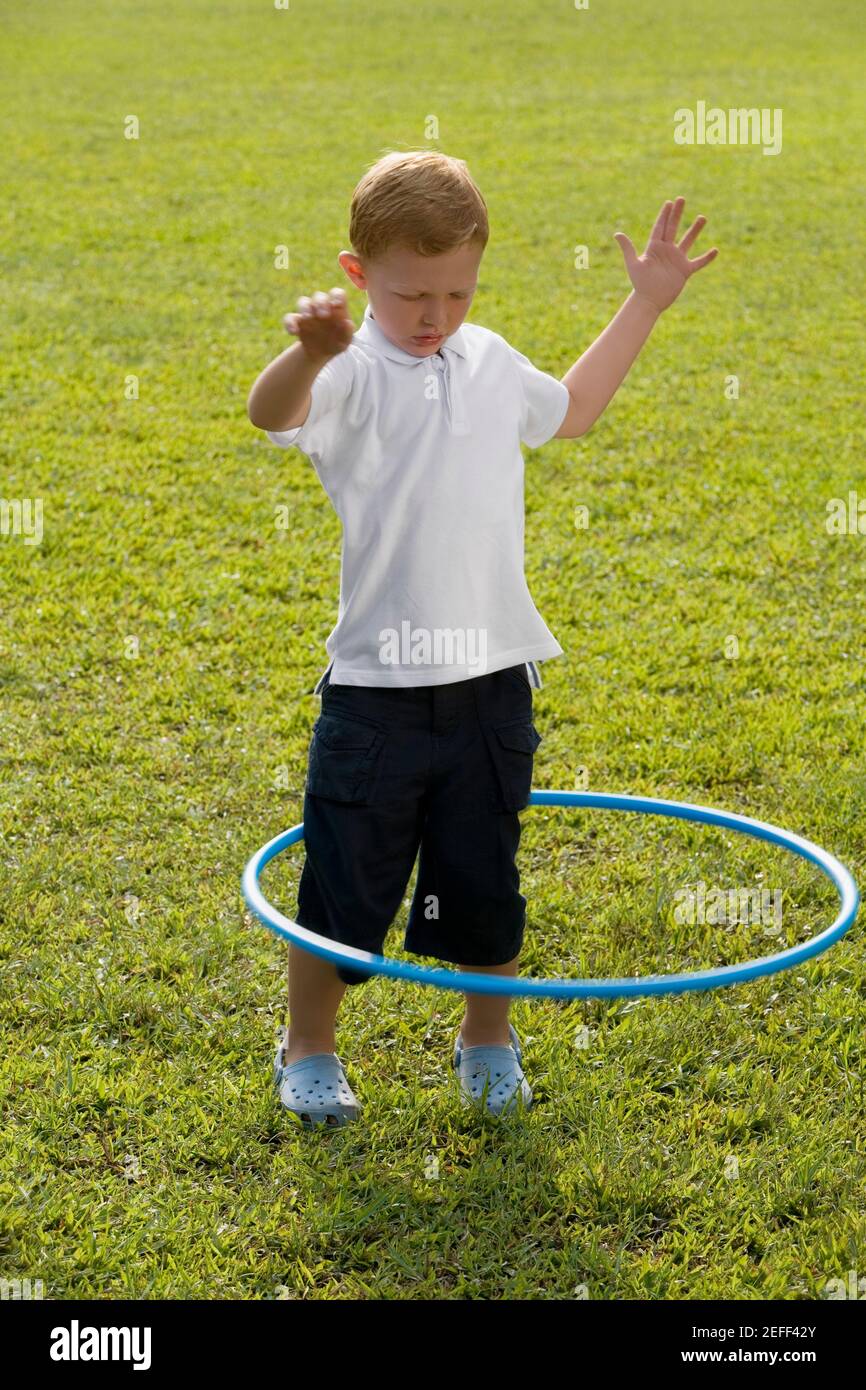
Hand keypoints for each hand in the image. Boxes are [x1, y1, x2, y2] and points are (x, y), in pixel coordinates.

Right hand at [283, 287, 354, 361]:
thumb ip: (348, 332)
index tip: (337, 304)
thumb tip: (348, 323)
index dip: (336, 296)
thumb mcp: (345, 341)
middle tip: (323, 315)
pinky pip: (290, 318)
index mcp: (336, 308)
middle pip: (319, 296)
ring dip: (304, 307)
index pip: (336, 294)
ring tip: (307, 317)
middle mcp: (321, 307)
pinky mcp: (297, 322)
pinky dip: (290, 323)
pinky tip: (294, 332)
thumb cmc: (337, 343)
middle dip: (320, 303)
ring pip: (303, 302)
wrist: (322, 353)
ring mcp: (308, 313)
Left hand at [614, 197, 717, 312]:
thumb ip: (627, 248)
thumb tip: (617, 233)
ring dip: (695, 229)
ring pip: (688, 241)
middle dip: (677, 214)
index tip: (669, 202)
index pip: (660, 227)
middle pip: (673, 228)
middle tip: (681, 199)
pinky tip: (715, 250)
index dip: (664, 215)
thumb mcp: (633, 264)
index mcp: (654, 248)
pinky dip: (707, 258)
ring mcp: (676, 260)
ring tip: (702, 217)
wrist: (649, 301)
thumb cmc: (640, 284)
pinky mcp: (684, 271)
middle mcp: (666, 251)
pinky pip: (698, 262)